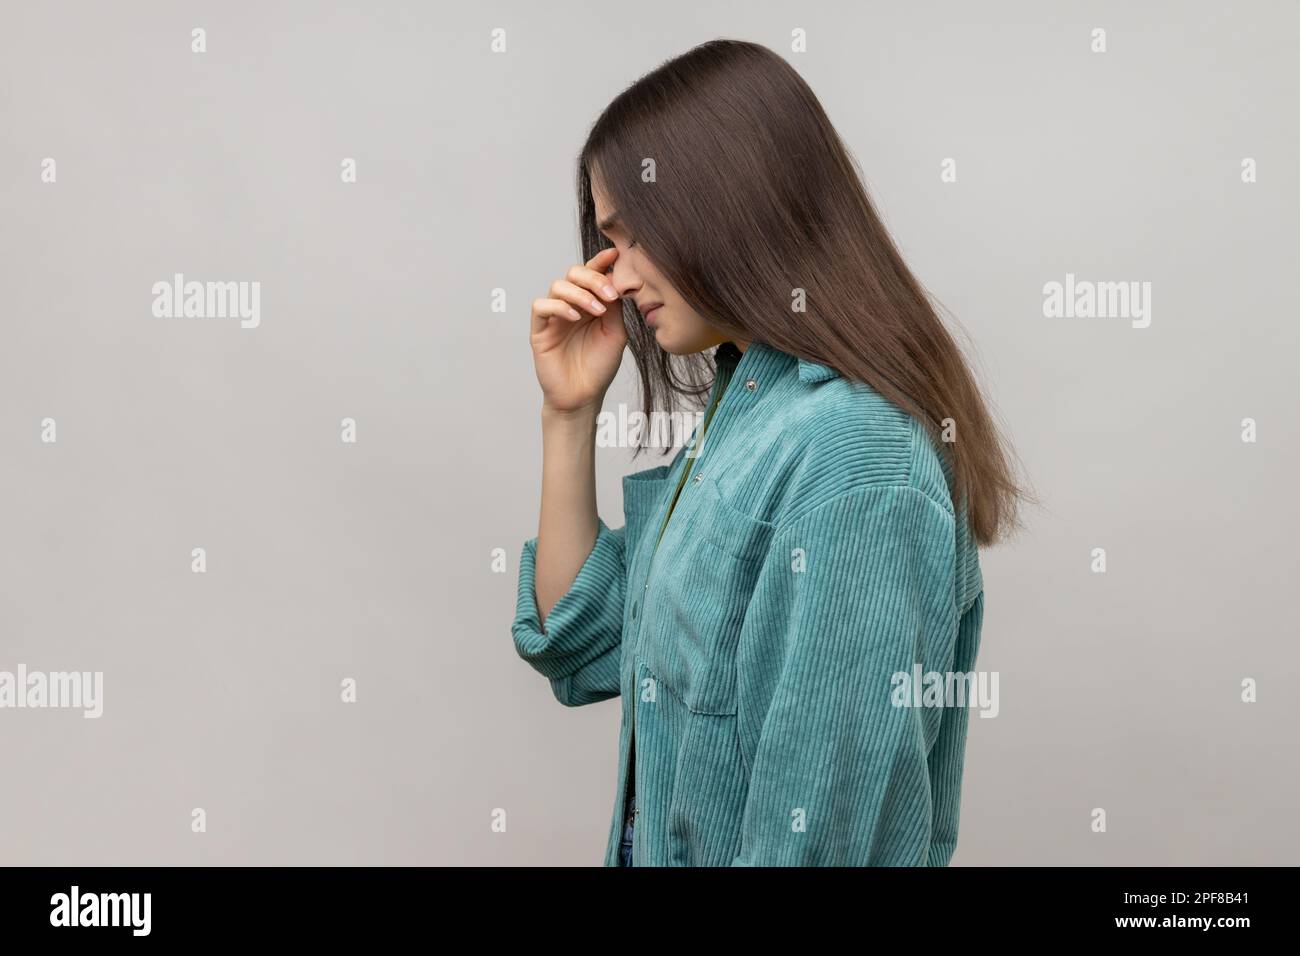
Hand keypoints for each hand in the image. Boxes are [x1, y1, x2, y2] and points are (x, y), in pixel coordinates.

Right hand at [529, 247, 626, 414]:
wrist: (583, 396)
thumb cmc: (599, 366)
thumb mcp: (615, 332)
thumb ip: (614, 306)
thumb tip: (616, 279)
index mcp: (589, 303)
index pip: (591, 274)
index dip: (601, 261)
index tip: (616, 254)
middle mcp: (570, 305)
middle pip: (573, 273)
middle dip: (593, 278)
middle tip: (610, 293)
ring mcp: (553, 317)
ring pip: (557, 286)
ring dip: (579, 293)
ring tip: (596, 311)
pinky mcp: (539, 330)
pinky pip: (541, 306)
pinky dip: (559, 306)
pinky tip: (575, 317)